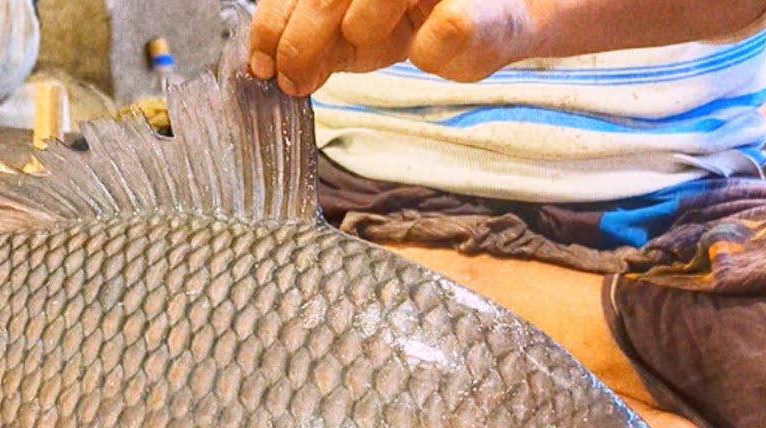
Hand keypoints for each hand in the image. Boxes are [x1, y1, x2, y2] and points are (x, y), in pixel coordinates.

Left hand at [249, 0, 544, 96]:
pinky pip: (437, 40)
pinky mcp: (472, 9)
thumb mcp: (360, 33)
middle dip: (301, 43)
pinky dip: (427, 52)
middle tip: (293, 80)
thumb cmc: (424, 19)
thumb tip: (269, 66)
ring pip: (372, 8)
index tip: (262, 64)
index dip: (272, 24)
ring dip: (363, 33)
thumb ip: (318, 45)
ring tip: (376, 39)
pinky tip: (429, 47)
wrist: (503, 16)